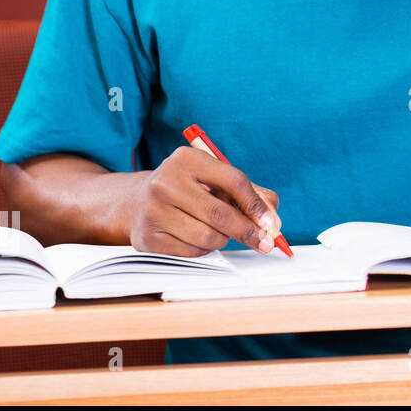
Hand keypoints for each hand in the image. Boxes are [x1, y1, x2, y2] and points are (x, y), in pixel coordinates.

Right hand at [124, 146, 281, 256]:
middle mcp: (166, 182)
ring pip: (207, 236)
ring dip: (223, 240)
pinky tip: (199, 237)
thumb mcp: (217, 179)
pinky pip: (191, 251)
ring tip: (219, 231)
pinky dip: (205, 249)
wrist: (138, 201)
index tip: (270, 223)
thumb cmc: (189, 189)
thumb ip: (252, 194)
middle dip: (248, 231)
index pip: (234, 181)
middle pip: (220, 214)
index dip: (256, 205)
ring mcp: (153, 210)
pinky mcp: (147, 237)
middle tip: (264, 243)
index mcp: (188, 159)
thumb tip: (273, 222)